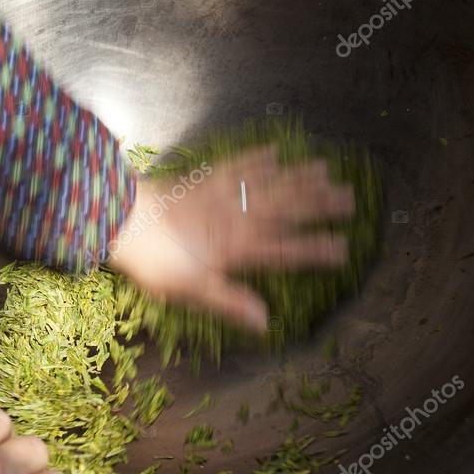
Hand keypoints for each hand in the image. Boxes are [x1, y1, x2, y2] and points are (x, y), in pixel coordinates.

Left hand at [108, 146, 354, 329]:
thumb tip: (265, 322)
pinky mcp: (203, 179)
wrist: (121, 218)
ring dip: (298, 178)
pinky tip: (273, 151)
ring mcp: (221, 195)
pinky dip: (255, 158)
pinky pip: (236, 166)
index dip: (315, 250)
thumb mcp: (191, 290)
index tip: (345, 249)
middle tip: (352, 198)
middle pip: (286, 211)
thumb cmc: (154, 260)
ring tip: (326, 170)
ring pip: (269, 185)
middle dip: (320, 206)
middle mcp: (237, 219)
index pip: (286, 251)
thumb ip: (230, 302)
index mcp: (237, 249)